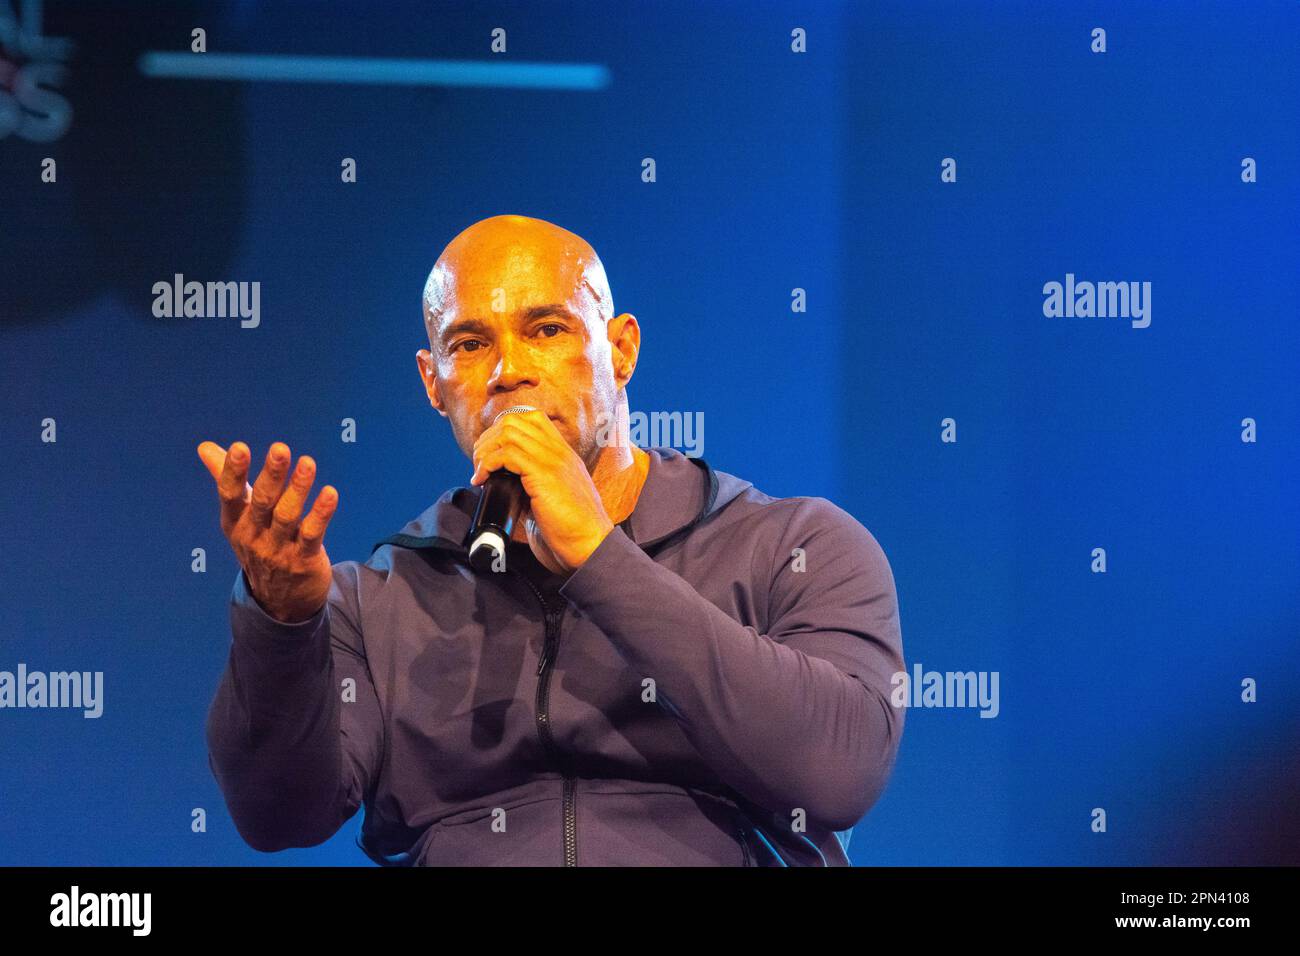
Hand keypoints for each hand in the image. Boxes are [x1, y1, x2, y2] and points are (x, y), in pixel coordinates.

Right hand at [197, 440, 337, 623]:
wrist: (278, 601)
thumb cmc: (258, 543)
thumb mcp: (238, 516)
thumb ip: (225, 479)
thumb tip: (205, 447)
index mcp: (235, 522)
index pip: (230, 495)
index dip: (232, 472)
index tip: (239, 447)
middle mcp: (254, 535)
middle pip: (262, 502)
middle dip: (271, 475)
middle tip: (280, 449)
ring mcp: (278, 549)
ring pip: (288, 516)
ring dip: (298, 489)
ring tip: (308, 463)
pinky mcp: (304, 559)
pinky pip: (312, 534)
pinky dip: (321, 514)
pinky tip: (330, 494)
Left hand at [470, 410, 614, 574]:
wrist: (590, 546)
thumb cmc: (570, 530)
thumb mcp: (553, 497)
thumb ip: (534, 483)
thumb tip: (503, 480)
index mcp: (563, 454)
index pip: (531, 418)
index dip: (503, 429)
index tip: (491, 454)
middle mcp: (559, 451)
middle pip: (514, 420)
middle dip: (488, 439)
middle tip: (480, 464)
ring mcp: (553, 460)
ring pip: (508, 432)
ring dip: (485, 451)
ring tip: (480, 472)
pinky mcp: (544, 475)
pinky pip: (507, 454)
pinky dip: (487, 464)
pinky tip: (483, 481)